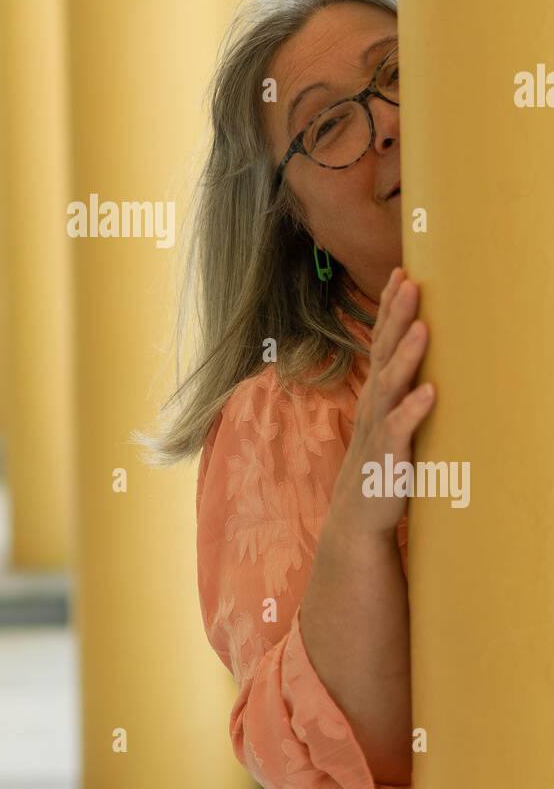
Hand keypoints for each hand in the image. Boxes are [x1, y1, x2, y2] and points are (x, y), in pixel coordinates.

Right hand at [330, 267, 434, 535]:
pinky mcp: (387, 456)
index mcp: (376, 392)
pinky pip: (399, 429)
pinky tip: (429, 393)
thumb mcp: (390, 419)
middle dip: (396, 316)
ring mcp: (378, 428)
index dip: (390, 307)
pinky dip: (413, 410)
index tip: (402, 271)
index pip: (381, 340)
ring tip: (423, 327)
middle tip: (410, 281)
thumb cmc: (381, 463)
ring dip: (406, 355)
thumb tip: (426, 359)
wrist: (358, 517)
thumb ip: (402, 390)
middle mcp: (374, 403)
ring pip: (390, 384)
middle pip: (383, 351)